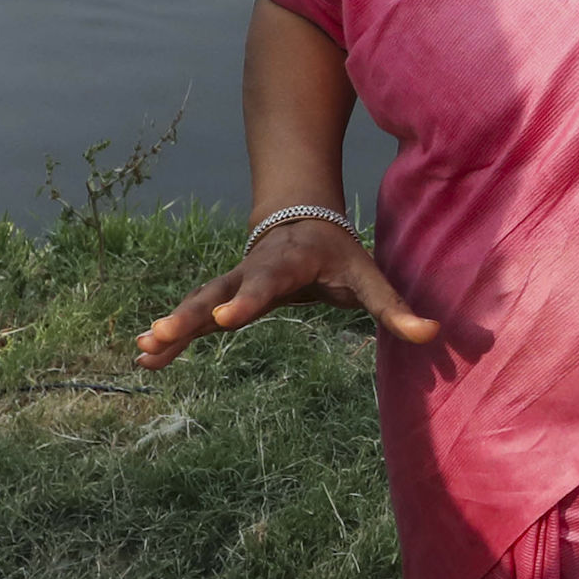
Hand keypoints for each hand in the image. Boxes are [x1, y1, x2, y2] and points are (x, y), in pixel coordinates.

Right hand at [137, 213, 440, 366]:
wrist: (299, 221)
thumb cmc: (337, 253)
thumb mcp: (368, 276)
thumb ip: (396, 308)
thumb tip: (435, 335)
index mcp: (287, 264)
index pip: (267, 283)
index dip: (248, 300)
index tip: (226, 319)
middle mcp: (251, 271)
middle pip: (217, 292)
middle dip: (191, 315)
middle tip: (162, 334)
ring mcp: (231, 283)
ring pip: (197, 304)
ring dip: (172, 326)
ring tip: (144, 350)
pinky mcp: (221, 298)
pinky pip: (193, 317)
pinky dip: (171, 335)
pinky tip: (146, 357)